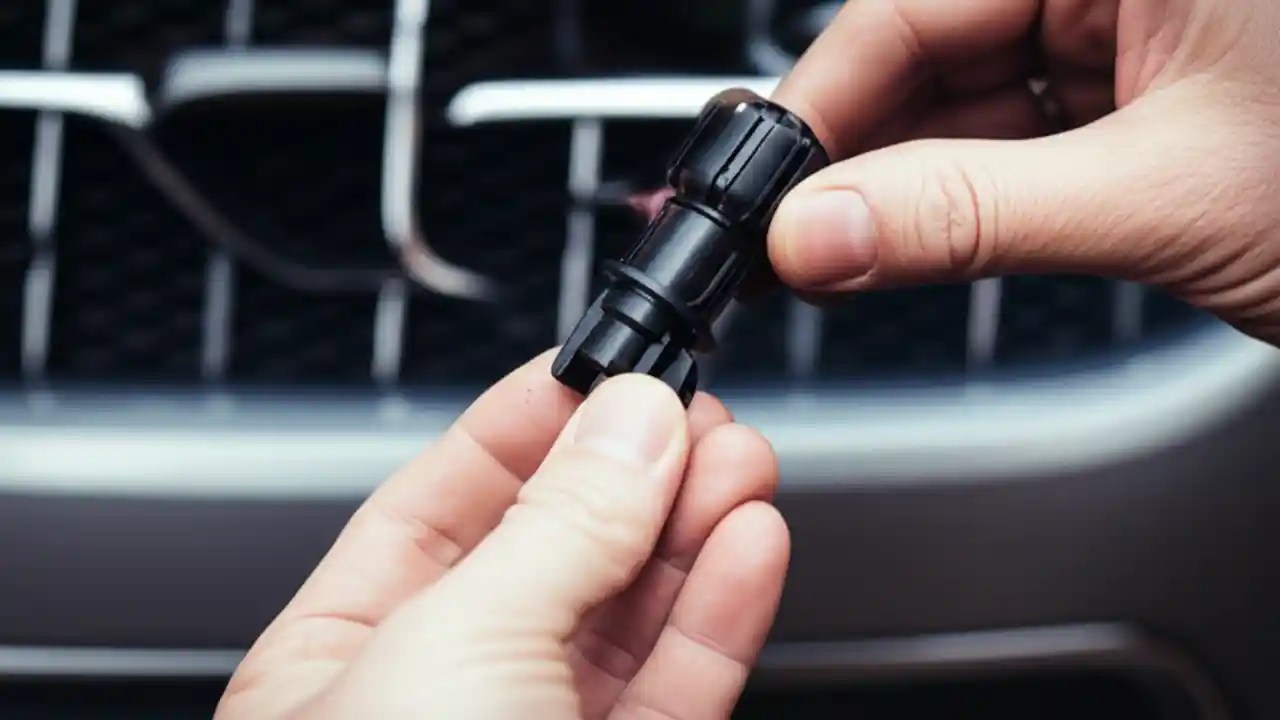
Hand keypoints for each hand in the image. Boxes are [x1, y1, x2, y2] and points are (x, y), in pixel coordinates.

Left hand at [214, 352, 786, 718]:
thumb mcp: (456, 655)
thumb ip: (556, 530)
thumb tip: (629, 421)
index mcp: (348, 656)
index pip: (445, 501)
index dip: (530, 425)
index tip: (606, 368)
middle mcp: (444, 698)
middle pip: (555, 549)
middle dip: (633, 471)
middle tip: (700, 411)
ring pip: (630, 614)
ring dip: (691, 530)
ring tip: (741, 461)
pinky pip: (678, 684)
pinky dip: (720, 613)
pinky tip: (749, 547)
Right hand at [767, 1, 1279, 342]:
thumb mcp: (1164, 198)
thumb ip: (974, 216)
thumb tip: (822, 233)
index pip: (913, 7)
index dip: (825, 105)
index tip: (771, 196)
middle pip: (926, 53)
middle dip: (855, 156)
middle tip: (791, 240)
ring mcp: (1127, 31)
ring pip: (961, 102)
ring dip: (898, 187)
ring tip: (834, 257)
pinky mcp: (1133, 95)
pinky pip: (1013, 137)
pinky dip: (959, 198)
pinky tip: (906, 242)